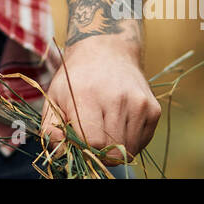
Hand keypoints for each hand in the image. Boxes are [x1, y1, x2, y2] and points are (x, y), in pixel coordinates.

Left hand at [39, 36, 160, 168]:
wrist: (106, 51)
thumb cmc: (76, 79)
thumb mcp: (54, 98)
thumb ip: (50, 129)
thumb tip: (59, 152)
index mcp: (89, 96)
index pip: (93, 143)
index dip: (84, 148)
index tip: (78, 139)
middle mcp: (118, 99)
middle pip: (112, 151)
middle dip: (99, 151)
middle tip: (91, 135)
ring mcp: (140, 104)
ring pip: (128, 150)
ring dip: (115, 147)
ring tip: (104, 125)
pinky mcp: (153, 110)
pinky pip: (141, 142)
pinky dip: (129, 140)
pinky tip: (118, 122)